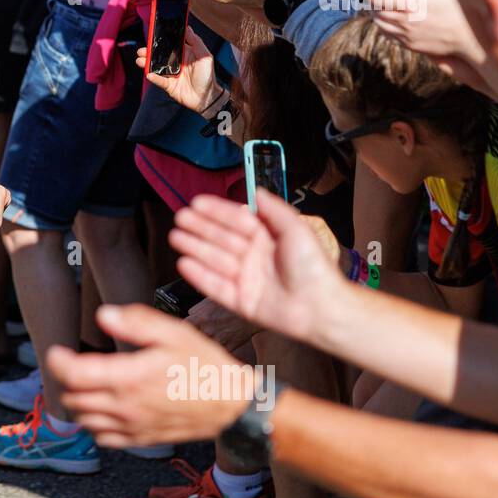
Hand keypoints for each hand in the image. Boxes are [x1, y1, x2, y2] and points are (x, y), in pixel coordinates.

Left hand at [47, 304, 248, 445]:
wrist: (232, 405)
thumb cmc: (205, 366)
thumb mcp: (174, 333)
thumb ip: (136, 323)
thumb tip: (104, 315)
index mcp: (129, 378)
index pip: (73, 375)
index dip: (57, 361)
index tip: (57, 351)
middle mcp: (125, 406)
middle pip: (72, 398)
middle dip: (65, 380)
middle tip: (71, 363)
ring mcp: (131, 426)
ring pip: (83, 420)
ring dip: (77, 402)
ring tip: (84, 384)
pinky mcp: (140, 439)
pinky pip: (102, 438)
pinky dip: (93, 424)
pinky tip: (102, 408)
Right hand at [144, 26, 219, 114]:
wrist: (206, 98)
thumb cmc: (208, 77)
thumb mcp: (205, 56)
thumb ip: (196, 42)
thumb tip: (188, 29)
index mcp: (184, 54)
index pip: (170, 44)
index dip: (162, 40)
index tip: (154, 34)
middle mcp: (176, 63)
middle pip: (159, 55)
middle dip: (149, 52)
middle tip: (143, 49)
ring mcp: (171, 74)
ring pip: (156, 67)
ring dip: (147, 63)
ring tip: (140, 60)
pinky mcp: (168, 85)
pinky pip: (159, 80)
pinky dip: (153, 77)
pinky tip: (149, 74)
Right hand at [168, 190, 346, 345]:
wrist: (321, 306)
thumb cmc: (314, 268)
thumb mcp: (296, 229)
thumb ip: (274, 209)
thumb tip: (257, 191)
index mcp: (267, 238)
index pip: (236, 220)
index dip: (216, 211)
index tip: (197, 202)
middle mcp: (254, 256)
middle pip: (221, 238)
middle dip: (200, 227)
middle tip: (180, 217)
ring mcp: (246, 278)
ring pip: (214, 259)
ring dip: (195, 247)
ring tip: (176, 237)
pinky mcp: (241, 300)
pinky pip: (215, 286)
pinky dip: (199, 276)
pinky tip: (185, 264)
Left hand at [366, 0, 484, 62]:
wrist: (476, 39)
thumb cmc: (466, 7)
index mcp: (412, 4)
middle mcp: (405, 22)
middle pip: (373, 9)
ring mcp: (406, 36)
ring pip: (378, 23)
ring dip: (376, 9)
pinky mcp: (410, 45)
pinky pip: (387, 34)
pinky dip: (384, 22)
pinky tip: (393, 14)